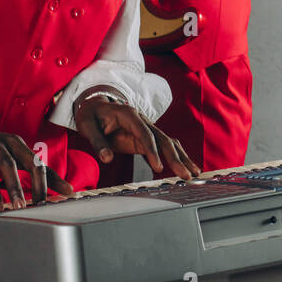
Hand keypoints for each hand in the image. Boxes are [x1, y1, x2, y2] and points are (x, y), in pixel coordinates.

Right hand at [0, 125, 75, 211]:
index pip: (32, 162)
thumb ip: (45, 172)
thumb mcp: (22, 155)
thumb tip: (70, 190)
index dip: (39, 182)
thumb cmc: (0, 149)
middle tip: (22, 207)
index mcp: (16, 144)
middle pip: (8, 164)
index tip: (43, 202)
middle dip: (15, 186)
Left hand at [73, 92, 200, 179]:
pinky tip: (185, 167)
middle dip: (175, 158)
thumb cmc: (91, 115)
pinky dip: (176, 157)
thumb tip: (107, 158)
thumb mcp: (88, 126)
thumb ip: (98, 142)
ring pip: (169, 142)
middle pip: (163, 139)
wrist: (95, 106)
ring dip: (182, 157)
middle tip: (185, 174)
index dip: (153, 151)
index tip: (158, 167)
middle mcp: (143, 120)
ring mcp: (147, 128)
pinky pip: (164, 147)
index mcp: (129, 115)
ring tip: (193, 173)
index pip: (145, 134)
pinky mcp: (147, 137)